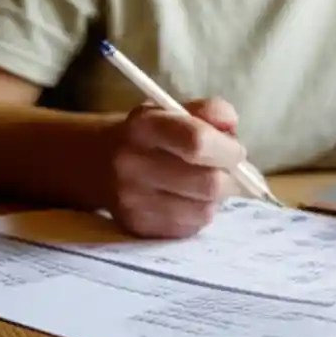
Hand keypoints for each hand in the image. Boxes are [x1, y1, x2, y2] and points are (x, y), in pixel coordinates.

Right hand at [102, 97, 246, 238]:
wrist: (99, 162)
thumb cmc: (152, 134)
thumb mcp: (175, 109)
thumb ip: (211, 111)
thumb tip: (233, 130)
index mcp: (145, 126)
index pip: (197, 142)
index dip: (228, 151)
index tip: (236, 152)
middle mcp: (132, 164)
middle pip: (208, 183)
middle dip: (231, 179)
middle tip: (230, 172)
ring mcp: (132, 201)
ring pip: (204, 209)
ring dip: (216, 199)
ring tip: (205, 184)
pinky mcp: (138, 227)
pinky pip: (191, 227)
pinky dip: (200, 213)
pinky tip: (189, 199)